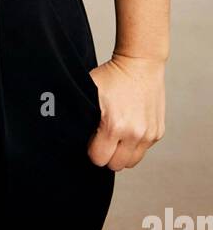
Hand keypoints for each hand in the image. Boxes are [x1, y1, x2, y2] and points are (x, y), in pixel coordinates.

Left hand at [86, 54, 165, 170]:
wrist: (140, 64)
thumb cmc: (112, 76)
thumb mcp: (90, 92)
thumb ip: (83, 114)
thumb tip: (72, 130)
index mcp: (114, 125)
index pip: (99, 159)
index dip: (92, 150)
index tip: (92, 139)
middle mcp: (134, 133)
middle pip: (116, 165)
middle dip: (107, 155)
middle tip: (103, 138)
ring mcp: (149, 134)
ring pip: (132, 162)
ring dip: (122, 153)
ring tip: (117, 135)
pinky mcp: (158, 132)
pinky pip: (143, 150)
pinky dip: (135, 144)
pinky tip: (129, 127)